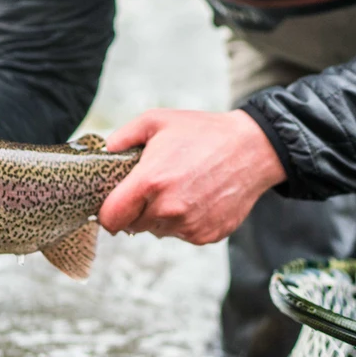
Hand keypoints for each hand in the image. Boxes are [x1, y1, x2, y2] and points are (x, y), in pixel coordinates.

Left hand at [98, 108, 286, 245]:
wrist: (252, 149)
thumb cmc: (202, 132)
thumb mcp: (156, 121)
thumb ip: (122, 137)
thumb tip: (103, 152)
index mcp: (150, 182)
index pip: (110, 218)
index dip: (107, 212)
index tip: (113, 202)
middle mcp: (168, 209)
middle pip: (132, 226)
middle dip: (136, 210)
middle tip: (153, 187)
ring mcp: (189, 225)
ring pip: (157, 231)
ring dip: (160, 216)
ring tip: (179, 187)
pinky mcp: (206, 236)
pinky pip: (182, 234)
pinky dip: (184, 221)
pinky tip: (196, 197)